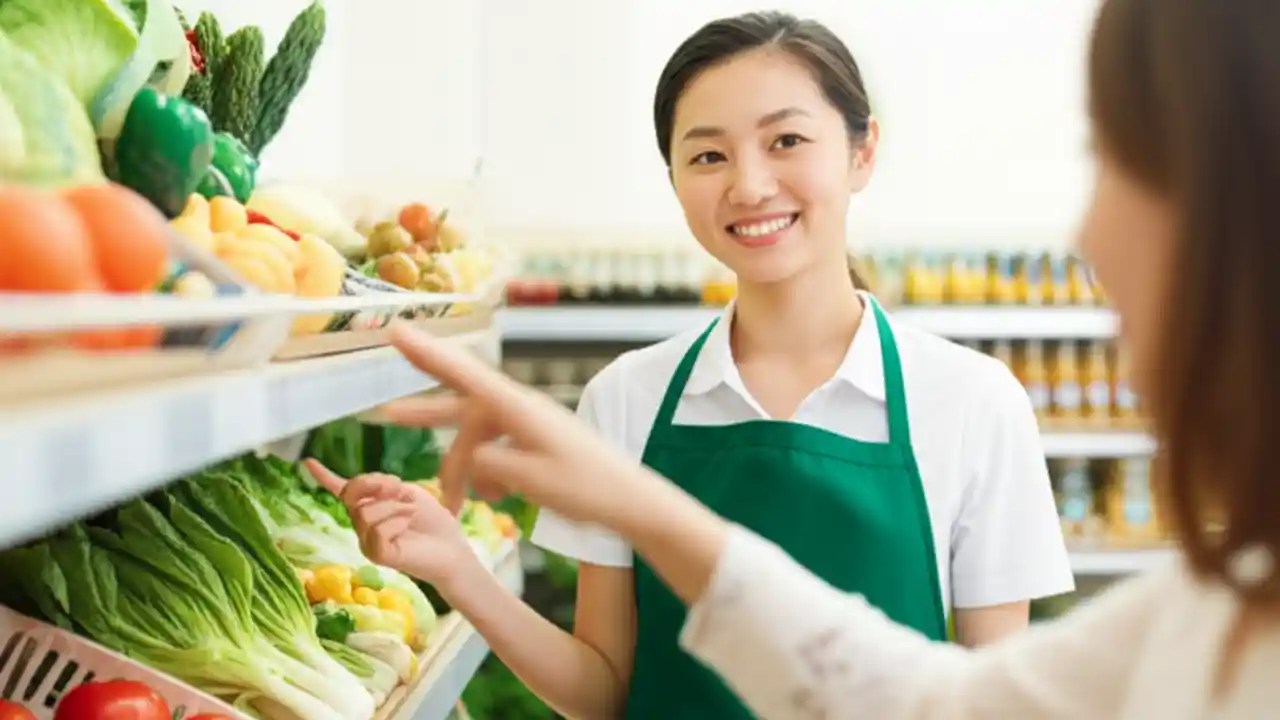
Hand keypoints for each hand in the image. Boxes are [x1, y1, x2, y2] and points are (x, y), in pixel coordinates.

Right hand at [304, 460, 477, 590]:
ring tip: (410, 514)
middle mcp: (362, 526)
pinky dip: (396, 522)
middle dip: (379, 485)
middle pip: (353, 494)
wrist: (452, 548)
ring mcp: (367, 542)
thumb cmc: (432, 521)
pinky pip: (377, 530)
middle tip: (402, 492)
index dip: (324, 476)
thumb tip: (357, 484)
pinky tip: (408, 525)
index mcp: (369, 508)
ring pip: (365, 512)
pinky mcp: (377, 555)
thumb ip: (382, 486)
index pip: (342, 491)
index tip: (307, 461)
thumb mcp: (407, 492)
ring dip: (394, 506)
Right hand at [375, 322, 653, 528]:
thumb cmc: (586, 487)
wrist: (630, 499)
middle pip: (462, 404)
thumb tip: (466, 458)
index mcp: (517, 407)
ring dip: (462, 469)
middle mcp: (519, 409)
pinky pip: (496, 453)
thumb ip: (489, 466)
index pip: (463, 373)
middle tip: (387, 412)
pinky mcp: (535, 444)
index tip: (396, 331)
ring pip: (477, 438)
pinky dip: (487, 476)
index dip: (426, 354)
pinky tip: (492, 502)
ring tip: (445, 496)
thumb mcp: (530, 479)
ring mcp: (527, 426)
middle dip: (425, 411)